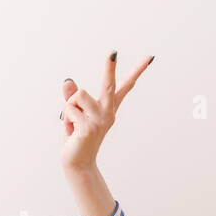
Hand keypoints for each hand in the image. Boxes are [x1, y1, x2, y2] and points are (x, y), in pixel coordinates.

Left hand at [60, 52, 152, 172]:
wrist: (76, 162)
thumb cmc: (77, 138)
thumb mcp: (74, 114)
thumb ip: (72, 97)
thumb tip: (68, 81)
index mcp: (108, 108)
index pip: (125, 86)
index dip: (137, 71)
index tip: (150, 58)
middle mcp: (108, 113)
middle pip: (109, 85)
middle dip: (110, 68)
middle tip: (113, 52)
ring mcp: (100, 121)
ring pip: (77, 95)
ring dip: (69, 107)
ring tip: (73, 123)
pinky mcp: (89, 128)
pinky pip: (69, 110)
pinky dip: (66, 119)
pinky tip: (72, 132)